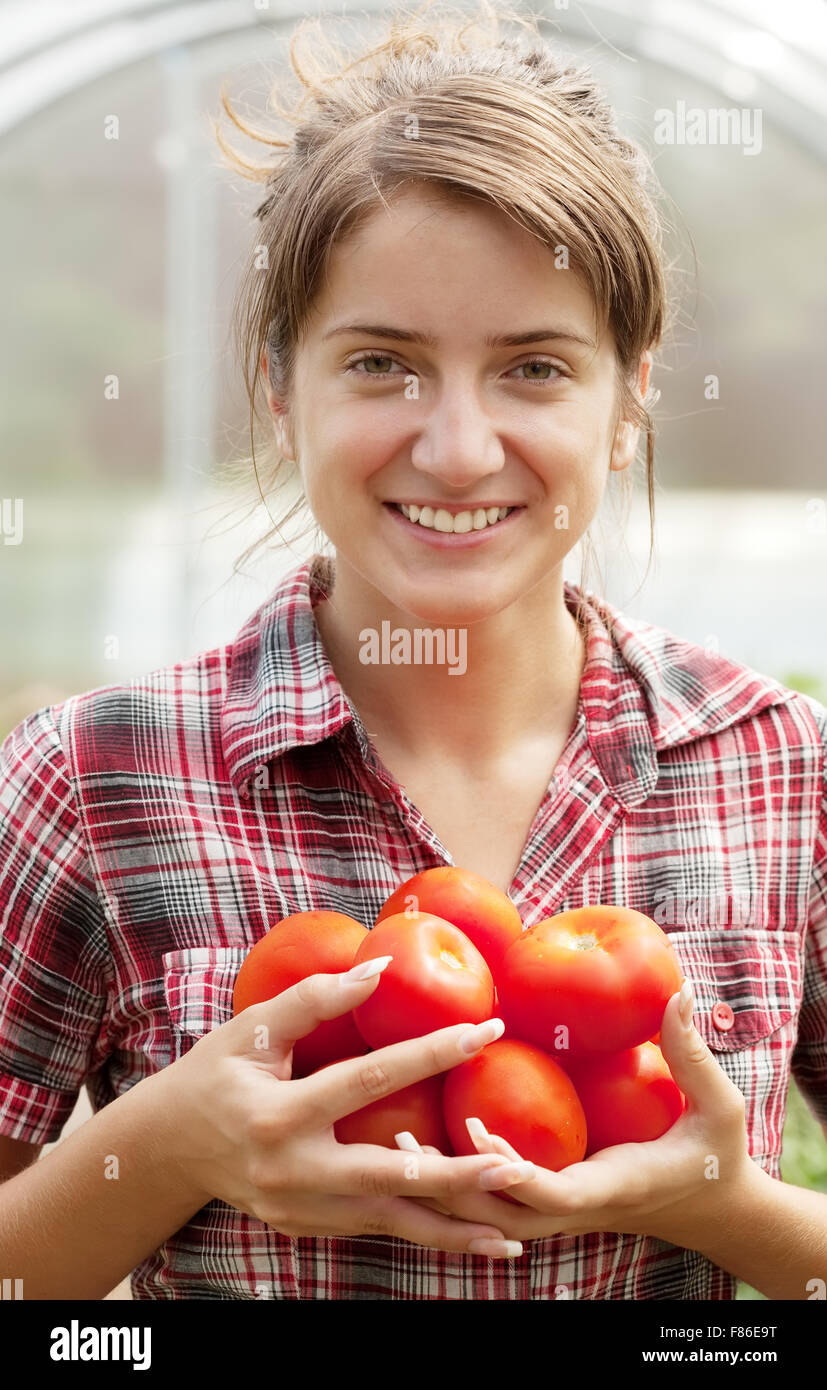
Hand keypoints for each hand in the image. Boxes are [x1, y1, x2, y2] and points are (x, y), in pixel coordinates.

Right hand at [156, 960, 523, 1256]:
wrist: (166, 1148)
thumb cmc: (214, 1074)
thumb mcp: (252, 1029)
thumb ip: (314, 998)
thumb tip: (381, 968)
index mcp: (278, 1116)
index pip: (370, 1080)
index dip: (430, 1053)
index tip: (485, 1032)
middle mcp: (294, 1173)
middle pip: (390, 1178)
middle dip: (457, 1177)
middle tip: (518, 1171)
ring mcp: (301, 1210)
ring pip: (390, 1223)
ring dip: (452, 1230)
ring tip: (514, 1235)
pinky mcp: (307, 1229)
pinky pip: (374, 1228)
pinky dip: (422, 1232)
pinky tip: (470, 1235)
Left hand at [396, 983, 755, 1248]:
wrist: (713, 1208)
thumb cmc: (715, 1154)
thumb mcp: (718, 1106)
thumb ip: (693, 1054)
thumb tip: (679, 992)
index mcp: (609, 1188)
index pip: (552, 1193)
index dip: (512, 1169)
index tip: (477, 1133)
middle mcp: (573, 1208)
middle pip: (500, 1211)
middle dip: (451, 1182)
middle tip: (404, 1136)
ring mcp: (556, 1210)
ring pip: (488, 1212)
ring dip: (442, 1183)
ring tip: (395, 1136)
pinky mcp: (547, 1201)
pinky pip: (495, 1198)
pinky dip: (456, 1179)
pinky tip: (420, 1142)